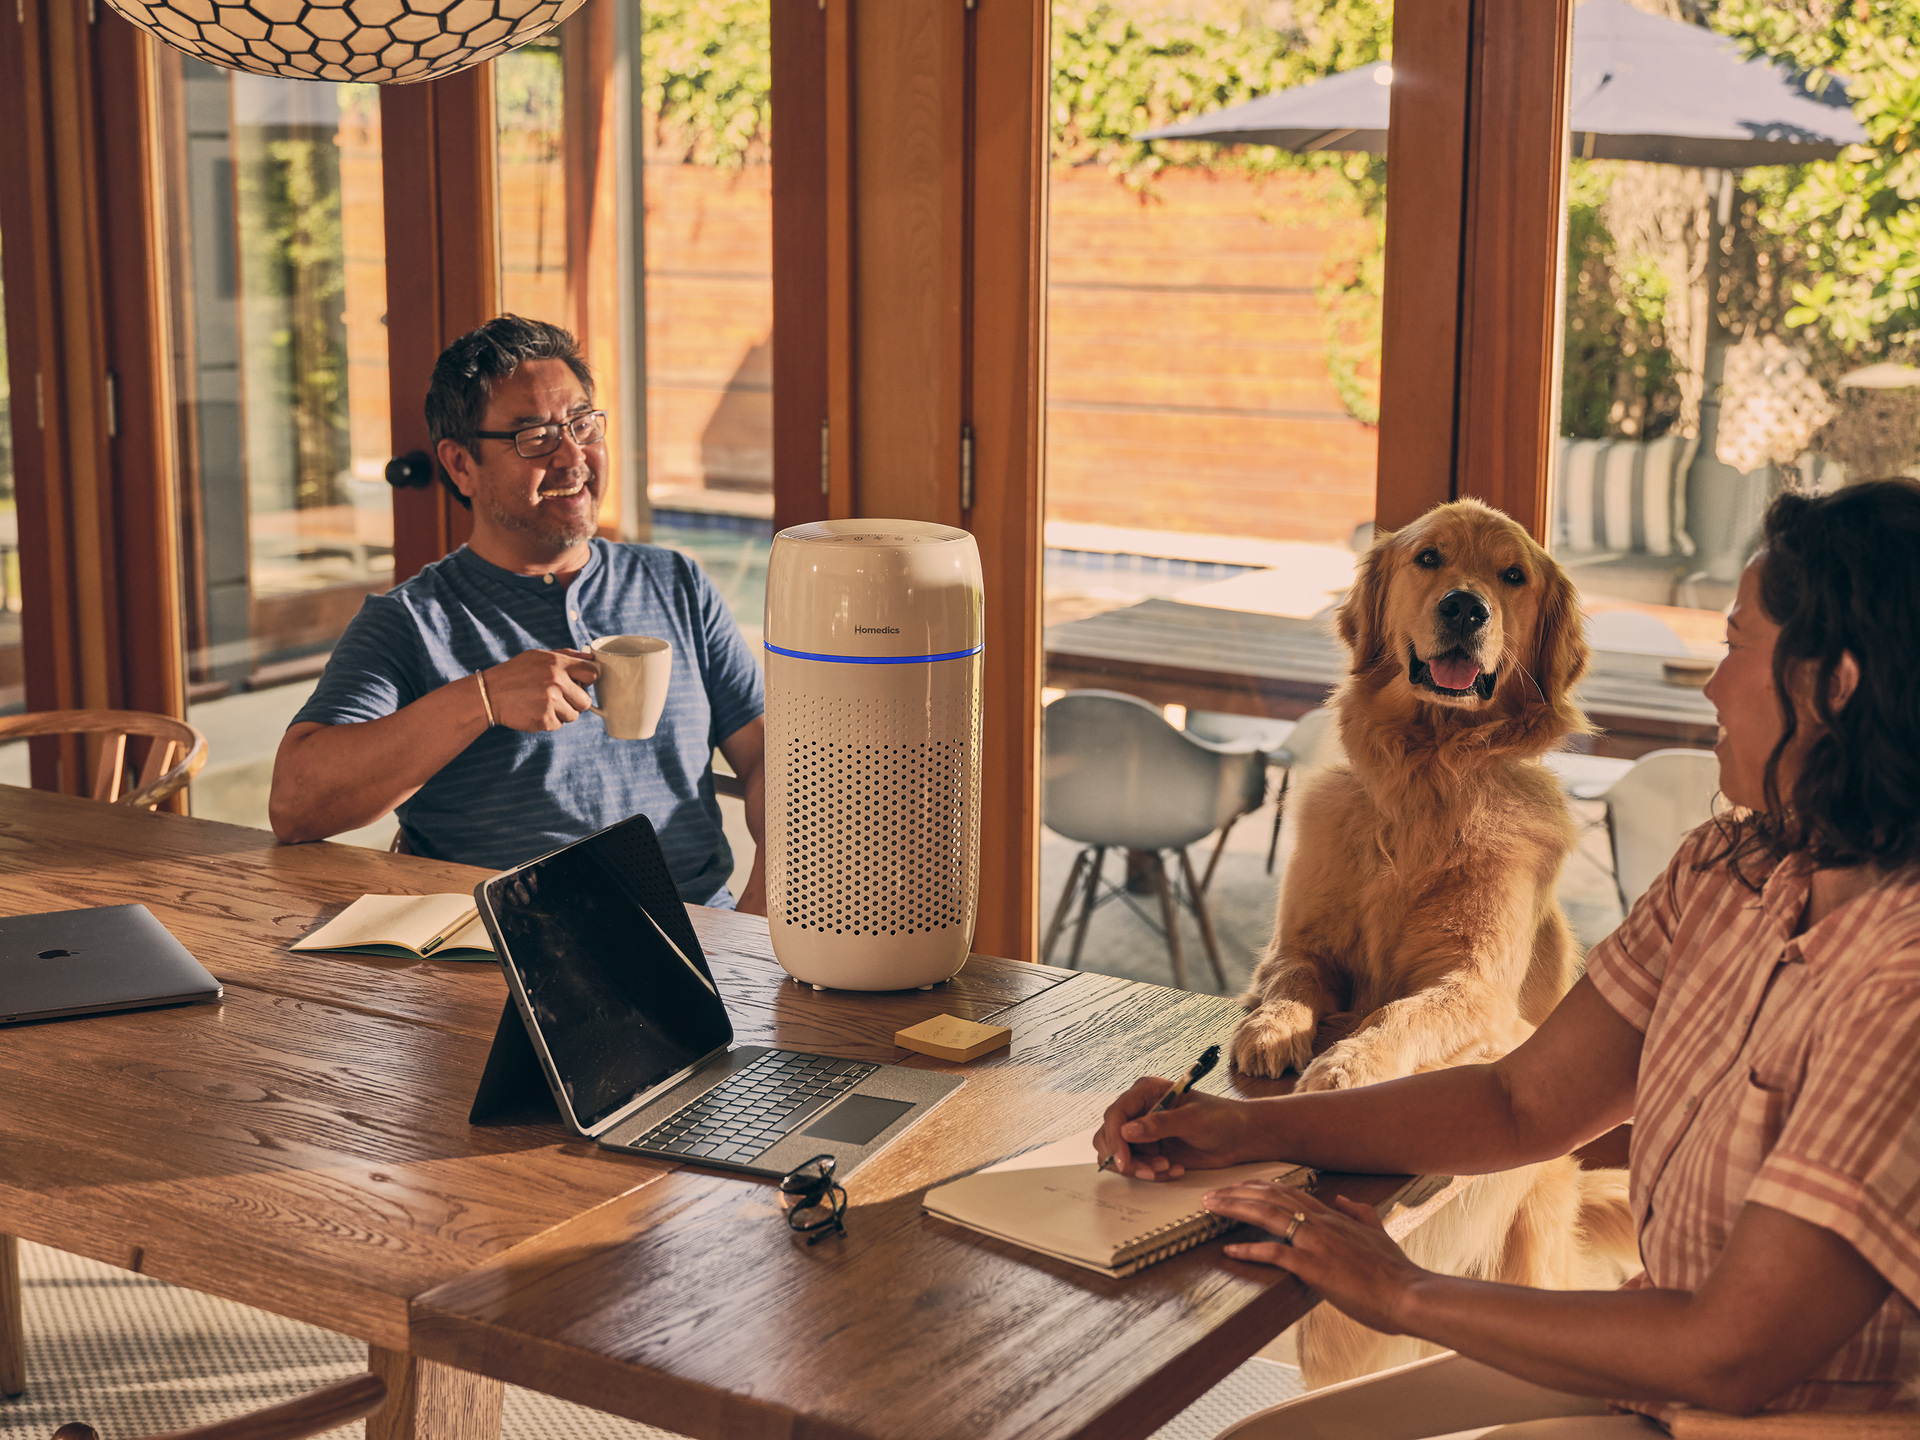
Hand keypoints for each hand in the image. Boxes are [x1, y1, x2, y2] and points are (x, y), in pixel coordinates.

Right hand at [480, 649, 599, 731]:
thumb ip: (567, 656)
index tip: (579, 683)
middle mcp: (556, 681)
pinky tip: (535, 711)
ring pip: (573, 715)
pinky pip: (558, 725)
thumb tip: (592, 659)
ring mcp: (550, 701)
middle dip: (575, 702)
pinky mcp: (543, 719)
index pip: (592, 673)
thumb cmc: (516, 673)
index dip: (587, 680)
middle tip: (558, 697)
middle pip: (585, 701)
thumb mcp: (539, 656)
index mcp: (557, 663)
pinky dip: (549, 721)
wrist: (489, 693)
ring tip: (543, 703)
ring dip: (562, 713)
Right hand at [1094, 1077, 1258, 1179]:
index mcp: (1146, 1092)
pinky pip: (1135, 1167)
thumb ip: (1160, 1124)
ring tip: (1167, 1168)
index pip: (1115, 1114)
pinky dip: (1151, 1173)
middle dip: (1126, 1158)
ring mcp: (1142, 1132)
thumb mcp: (1193, 1120)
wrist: (1239, 1138)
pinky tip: (1175, 1170)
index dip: (1115, 1139)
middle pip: (1108, 1136)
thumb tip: (1126, 1131)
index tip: (1124, 1162)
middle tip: (1150, 1171)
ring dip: (1138, 1168)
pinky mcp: (1148, 1150)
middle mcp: (1138, 1110)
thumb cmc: (1221, 1119)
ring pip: (1118, 1155)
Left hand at [1206, 1184, 1427, 1333]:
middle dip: (1237, 1192)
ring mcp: (1316, 1242)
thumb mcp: (1378, 1232)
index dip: (1259, 1187)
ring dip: (1234, 1208)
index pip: (1288, 1192)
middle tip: (1212, 1194)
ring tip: (1210, 1207)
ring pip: (1268, 1215)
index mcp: (1334, 1216)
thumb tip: (1341, 1199)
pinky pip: (1274, 1253)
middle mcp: (1321, 1222)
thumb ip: (1359, 1213)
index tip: (1238, 1186)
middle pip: (1271, 1197)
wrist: (1409, 1294)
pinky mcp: (1313, 1266)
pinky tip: (1230, 1250)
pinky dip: (1249, 1249)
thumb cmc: (1396, 1271)